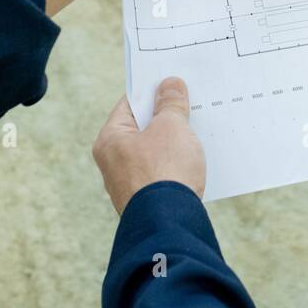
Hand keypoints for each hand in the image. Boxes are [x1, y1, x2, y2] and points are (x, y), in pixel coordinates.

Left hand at [93, 77, 204, 213]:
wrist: (170, 224)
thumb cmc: (164, 171)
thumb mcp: (171, 127)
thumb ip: (171, 104)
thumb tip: (170, 85)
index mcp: (110, 140)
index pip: (130, 104)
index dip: (152, 91)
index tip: (172, 83)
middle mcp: (113, 163)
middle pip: (142, 128)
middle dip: (166, 117)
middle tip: (189, 103)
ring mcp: (130, 184)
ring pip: (154, 152)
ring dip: (174, 142)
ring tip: (197, 130)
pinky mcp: (147, 200)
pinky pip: (163, 173)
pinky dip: (177, 164)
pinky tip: (195, 159)